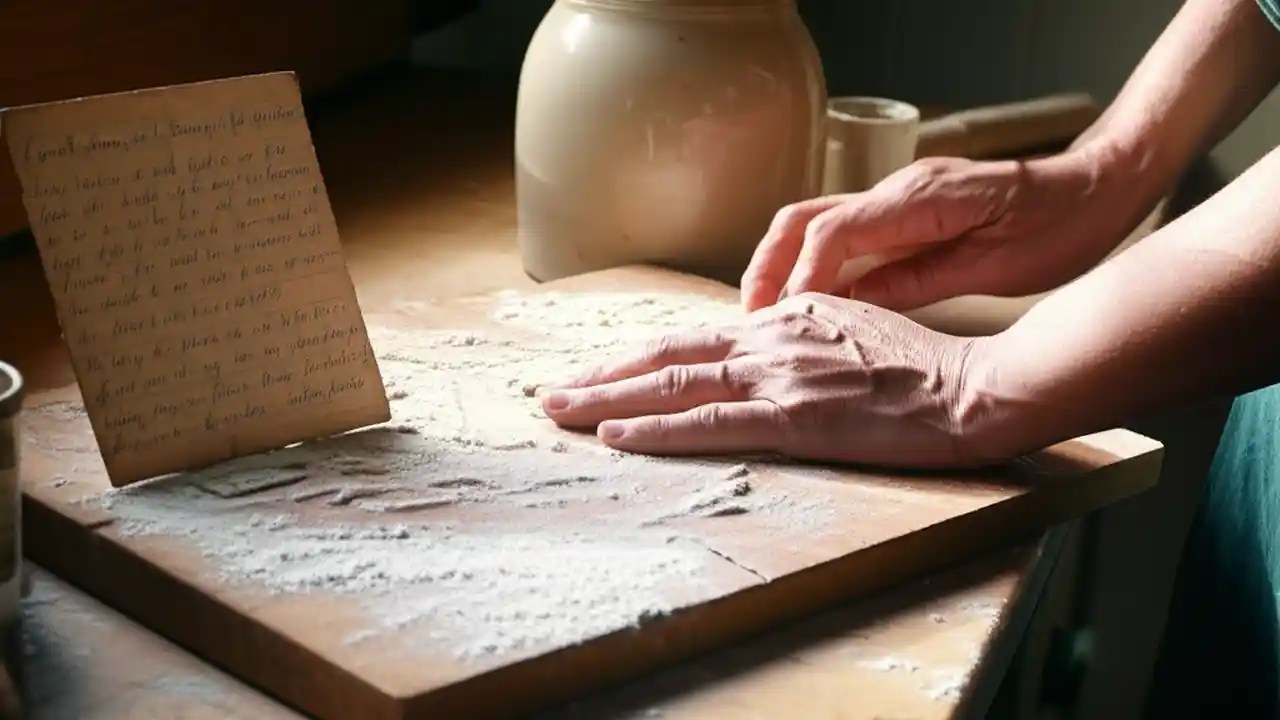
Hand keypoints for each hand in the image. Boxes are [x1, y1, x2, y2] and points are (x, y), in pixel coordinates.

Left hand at [540, 293, 997, 468]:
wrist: (971, 388)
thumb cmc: (923, 364)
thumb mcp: (853, 325)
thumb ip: (800, 334)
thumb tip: (762, 345)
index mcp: (782, 318)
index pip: (692, 337)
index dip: (637, 357)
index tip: (600, 372)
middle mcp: (769, 338)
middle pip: (666, 356)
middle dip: (602, 377)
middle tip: (550, 393)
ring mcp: (778, 376)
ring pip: (673, 385)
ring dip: (607, 400)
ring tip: (559, 411)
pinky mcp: (794, 419)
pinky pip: (710, 423)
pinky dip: (657, 430)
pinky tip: (618, 436)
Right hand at [740, 146, 1155, 311]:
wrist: (1097, 187)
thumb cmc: (1060, 225)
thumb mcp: (993, 266)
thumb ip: (918, 281)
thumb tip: (852, 306)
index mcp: (919, 199)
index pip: (832, 232)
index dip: (800, 279)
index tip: (784, 321)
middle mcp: (896, 191)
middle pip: (800, 219)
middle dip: (766, 267)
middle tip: (750, 319)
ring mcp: (896, 199)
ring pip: (811, 224)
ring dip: (779, 267)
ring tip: (765, 316)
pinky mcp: (903, 215)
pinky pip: (839, 236)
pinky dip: (810, 268)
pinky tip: (807, 305)